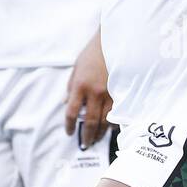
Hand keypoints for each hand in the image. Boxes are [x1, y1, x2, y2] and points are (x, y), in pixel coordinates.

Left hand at [65, 31, 111, 146]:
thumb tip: (65, 103)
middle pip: (88, 121)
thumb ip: (70, 87)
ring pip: (105, 120)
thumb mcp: (76, 68)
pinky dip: (114, 124)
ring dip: (100, 133)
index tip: (69, 133)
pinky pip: (118, 113)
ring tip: (97, 139)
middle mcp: (94, 92)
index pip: (71, 112)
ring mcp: (110, 93)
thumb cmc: (93, 53)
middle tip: (85, 144)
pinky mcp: (122, 92)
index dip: (69, 126)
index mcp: (80, 86)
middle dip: (86, 136)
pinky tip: (111, 129)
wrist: (114, 41)